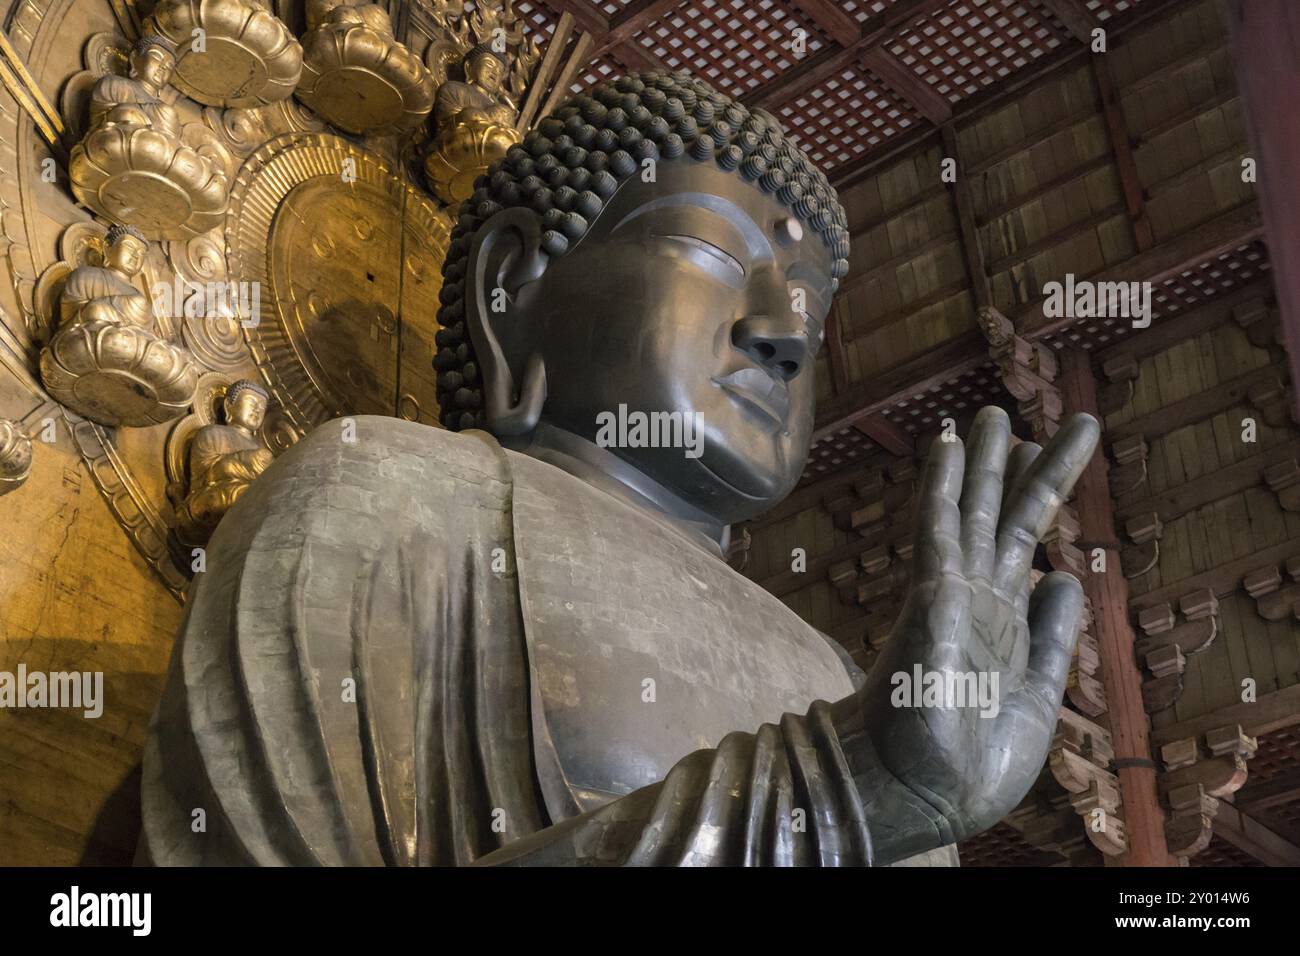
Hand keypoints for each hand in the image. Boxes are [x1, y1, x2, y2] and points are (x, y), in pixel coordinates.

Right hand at [850, 407, 1099, 853]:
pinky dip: (943, 482)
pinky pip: (938, 527)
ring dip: (982, 460)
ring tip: (990, 412)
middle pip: (1000, 516)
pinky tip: (948, 442)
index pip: (1020, 544)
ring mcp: (954, 592)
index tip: (1041, 454)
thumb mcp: (1040, 692)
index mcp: (1004, 620)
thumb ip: (1053, 634)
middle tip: (1018, 416)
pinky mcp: (934, 594)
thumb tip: (1068, 575)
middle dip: (1014, 466)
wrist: (932, 789)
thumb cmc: (977, 757)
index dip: (1036, 496)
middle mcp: (978, 597)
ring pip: (971, 510)